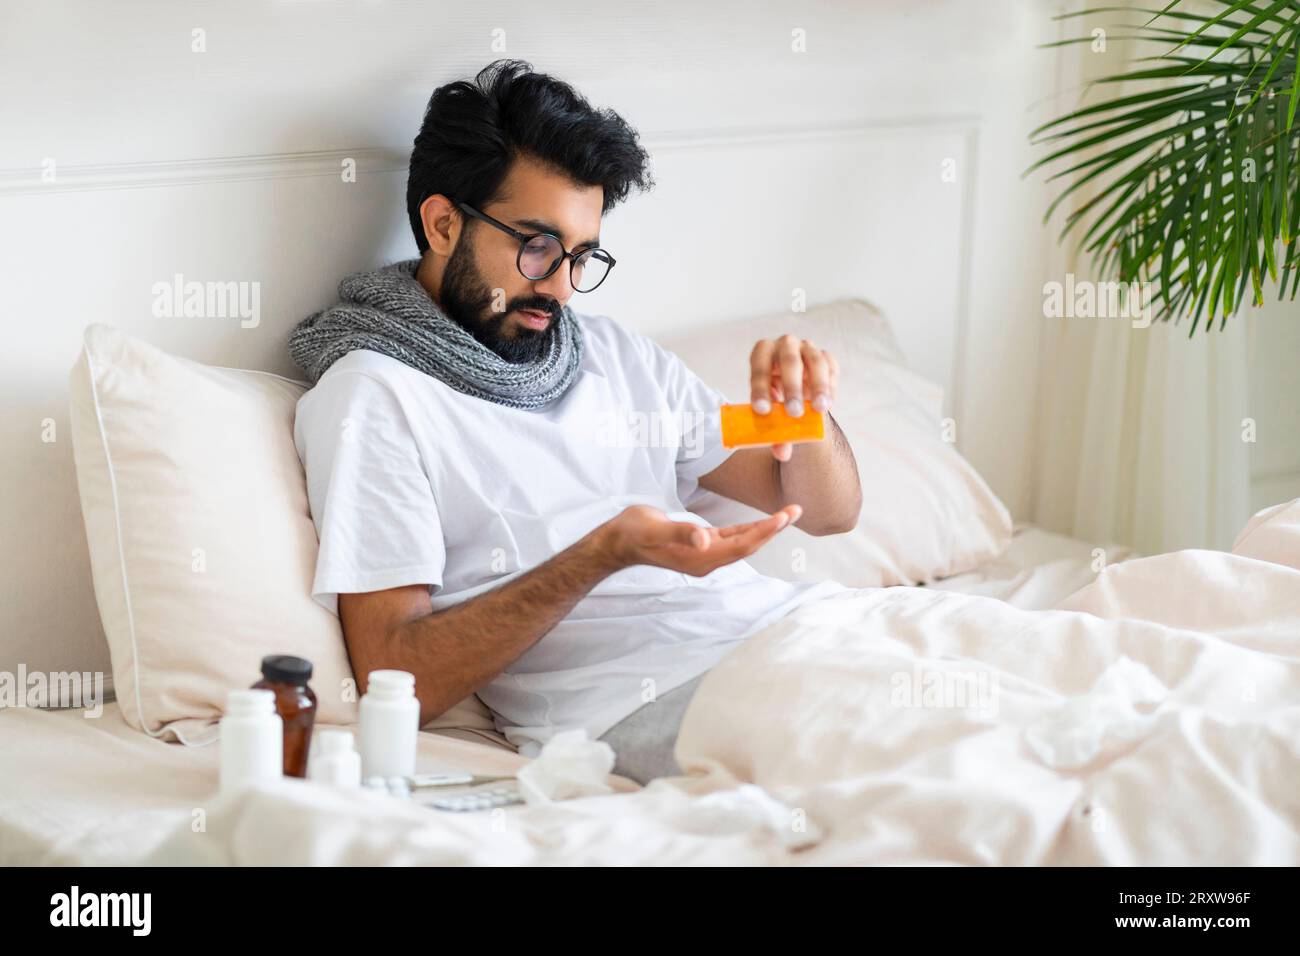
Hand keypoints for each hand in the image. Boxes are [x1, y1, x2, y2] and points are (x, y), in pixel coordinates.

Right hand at [597, 504, 801, 576]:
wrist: (617, 541)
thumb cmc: (634, 532)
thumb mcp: (655, 528)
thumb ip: (681, 532)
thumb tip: (704, 538)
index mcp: (700, 558)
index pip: (741, 544)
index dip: (764, 531)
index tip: (784, 516)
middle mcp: (706, 560)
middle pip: (748, 545)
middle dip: (773, 528)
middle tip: (796, 510)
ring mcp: (703, 554)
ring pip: (742, 542)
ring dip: (764, 529)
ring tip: (786, 514)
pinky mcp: (699, 545)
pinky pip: (730, 539)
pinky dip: (747, 530)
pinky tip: (759, 522)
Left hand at [749, 335, 838, 460]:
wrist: (796, 393)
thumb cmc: (777, 401)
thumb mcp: (772, 414)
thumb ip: (776, 433)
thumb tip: (782, 453)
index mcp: (762, 354)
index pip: (758, 365)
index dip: (759, 387)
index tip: (762, 411)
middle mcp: (785, 345)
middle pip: (789, 359)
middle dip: (792, 387)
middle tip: (794, 413)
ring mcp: (807, 348)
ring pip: (815, 360)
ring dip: (818, 386)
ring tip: (819, 410)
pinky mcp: (825, 357)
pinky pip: (831, 366)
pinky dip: (831, 385)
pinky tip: (829, 403)